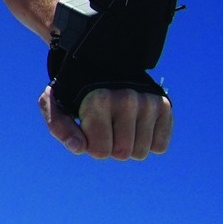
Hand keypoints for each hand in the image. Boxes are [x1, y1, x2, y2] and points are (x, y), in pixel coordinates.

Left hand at [38, 85, 171, 159]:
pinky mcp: (164, 106)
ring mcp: (148, 102)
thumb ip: (58, 126)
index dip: (92, 145)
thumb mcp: (57, 104)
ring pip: (142, 152)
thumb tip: (78, 147)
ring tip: (119, 122)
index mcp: (98, 100)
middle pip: (123, 154)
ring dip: (129, 144)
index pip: (100, 152)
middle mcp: (127, 99)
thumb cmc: (78, 94)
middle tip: (105, 125)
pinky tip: (136, 124)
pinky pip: (159, 147)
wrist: (103, 69)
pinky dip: (148, 141)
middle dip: (111, 146)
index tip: (88, 127)